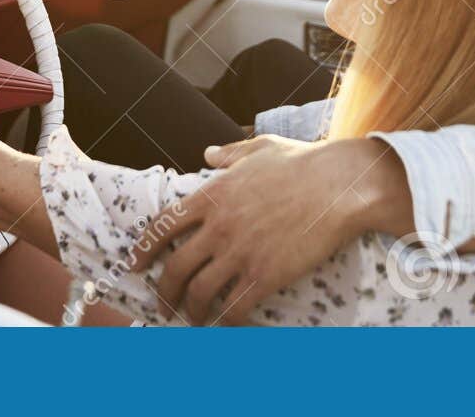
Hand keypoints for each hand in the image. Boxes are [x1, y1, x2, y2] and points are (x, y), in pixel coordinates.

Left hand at [130, 135, 404, 324]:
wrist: (339, 185)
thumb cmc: (303, 162)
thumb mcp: (260, 149)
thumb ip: (229, 154)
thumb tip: (208, 153)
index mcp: (212, 195)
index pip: (163, 227)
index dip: (144, 250)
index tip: (136, 266)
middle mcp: (219, 227)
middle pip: (175, 268)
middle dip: (164, 293)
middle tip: (164, 306)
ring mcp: (240, 253)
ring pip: (199, 294)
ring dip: (192, 312)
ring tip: (194, 320)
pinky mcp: (265, 275)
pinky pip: (234, 309)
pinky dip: (226, 323)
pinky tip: (227, 326)